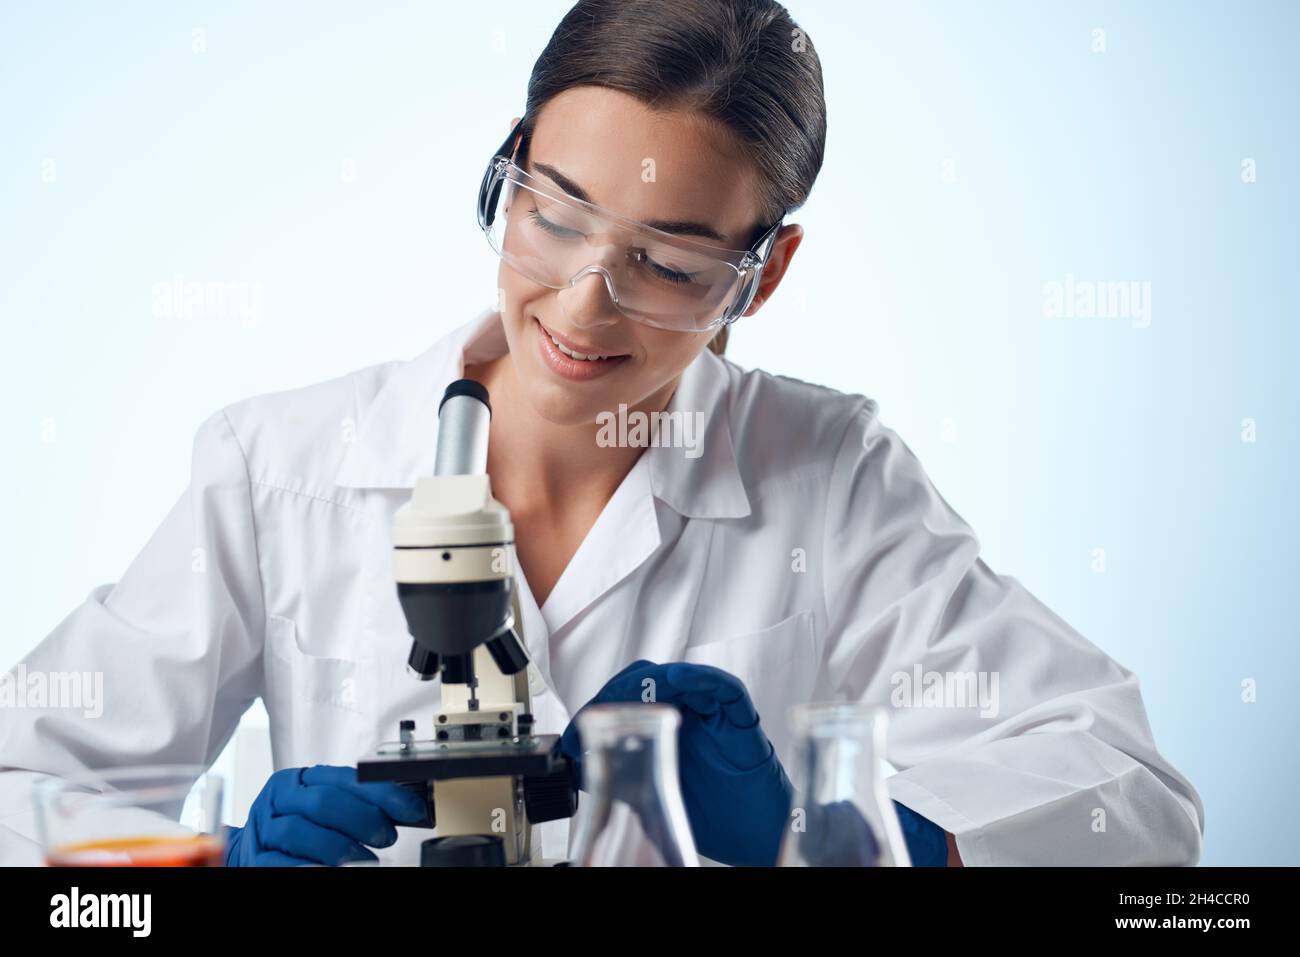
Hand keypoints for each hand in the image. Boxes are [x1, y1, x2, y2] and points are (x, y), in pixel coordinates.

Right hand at [223, 765, 426, 865]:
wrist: (248, 850)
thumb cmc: (295, 828)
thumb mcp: (322, 809)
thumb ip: (355, 805)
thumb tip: (403, 811)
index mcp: (299, 780)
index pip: (346, 778)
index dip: (382, 793)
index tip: (411, 809)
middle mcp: (280, 799)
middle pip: (323, 801)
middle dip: (363, 819)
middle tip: (387, 837)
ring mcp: (264, 828)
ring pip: (300, 831)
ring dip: (339, 847)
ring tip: (365, 859)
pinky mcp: (255, 858)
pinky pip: (280, 861)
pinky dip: (309, 866)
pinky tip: (330, 869)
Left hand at [560, 659, 792, 865]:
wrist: (753, 838)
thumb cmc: (710, 816)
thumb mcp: (648, 796)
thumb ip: (619, 775)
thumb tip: (575, 763)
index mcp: (664, 726)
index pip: (627, 697)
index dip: (600, 707)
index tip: (575, 733)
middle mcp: (688, 713)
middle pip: (649, 679)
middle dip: (618, 690)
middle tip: (597, 713)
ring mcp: (714, 713)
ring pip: (681, 677)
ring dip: (651, 681)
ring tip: (627, 696)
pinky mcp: (740, 719)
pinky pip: (726, 689)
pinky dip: (704, 680)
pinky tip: (681, 681)